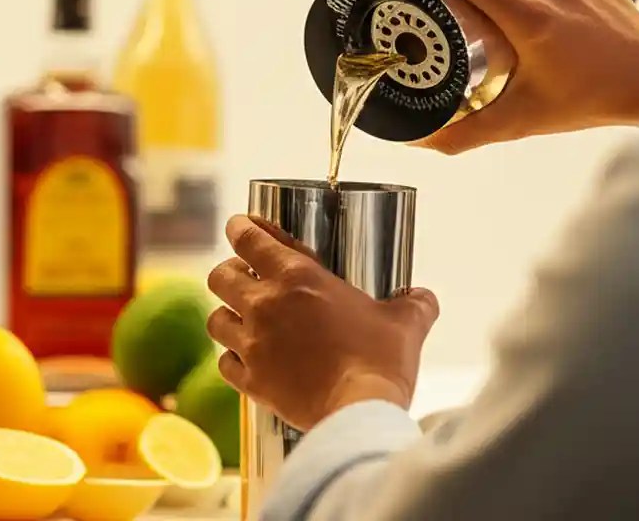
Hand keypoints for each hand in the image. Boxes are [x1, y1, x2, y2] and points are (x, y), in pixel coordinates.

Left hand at [206, 215, 439, 430]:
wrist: (359, 412)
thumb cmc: (381, 360)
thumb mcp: (407, 321)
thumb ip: (415, 302)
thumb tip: (423, 297)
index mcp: (298, 278)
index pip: (251, 239)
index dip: (241, 228)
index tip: (241, 226)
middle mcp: (266, 306)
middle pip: (221, 275)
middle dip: (230, 270)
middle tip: (246, 275)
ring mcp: (253, 346)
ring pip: (215, 319)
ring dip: (227, 313)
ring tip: (242, 317)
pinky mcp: (251, 382)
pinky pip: (224, 363)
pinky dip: (232, 357)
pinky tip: (246, 358)